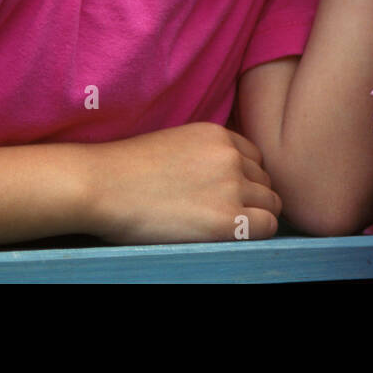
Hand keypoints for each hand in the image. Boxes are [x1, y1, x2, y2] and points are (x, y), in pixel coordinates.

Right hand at [82, 122, 281, 243]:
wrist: (102, 186)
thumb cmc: (126, 172)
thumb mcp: (176, 145)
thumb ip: (206, 156)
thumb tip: (226, 180)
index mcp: (218, 135)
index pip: (255, 158)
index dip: (245, 179)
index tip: (226, 195)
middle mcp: (232, 156)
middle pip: (265, 181)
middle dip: (251, 198)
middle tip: (223, 215)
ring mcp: (232, 185)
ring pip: (270, 204)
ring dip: (254, 216)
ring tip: (223, 227)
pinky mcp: (228, 218)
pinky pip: (267, 227)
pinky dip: (255, 234)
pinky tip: (229, 237)